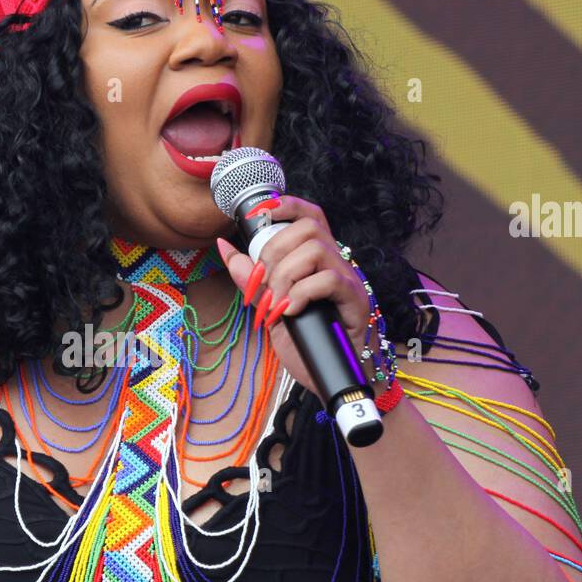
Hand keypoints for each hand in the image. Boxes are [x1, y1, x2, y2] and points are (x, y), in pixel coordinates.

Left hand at [215, 196, 371, 398]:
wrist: (330, 377)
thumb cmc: (305, 342)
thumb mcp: (269, 307)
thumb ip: (251, 279)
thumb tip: (225, 247)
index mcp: (316, 259)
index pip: (308, 215)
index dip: (286, 205)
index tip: (257, 216)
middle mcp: (335, 262)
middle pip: (308, 227)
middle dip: (274, 251)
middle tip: (264, 284)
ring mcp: (348, 279)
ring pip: (316, 249)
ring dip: (286, 275)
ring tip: (277, 303)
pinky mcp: (355, 299)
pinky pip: (328, 280)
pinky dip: (301, 294)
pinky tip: (293, 312)